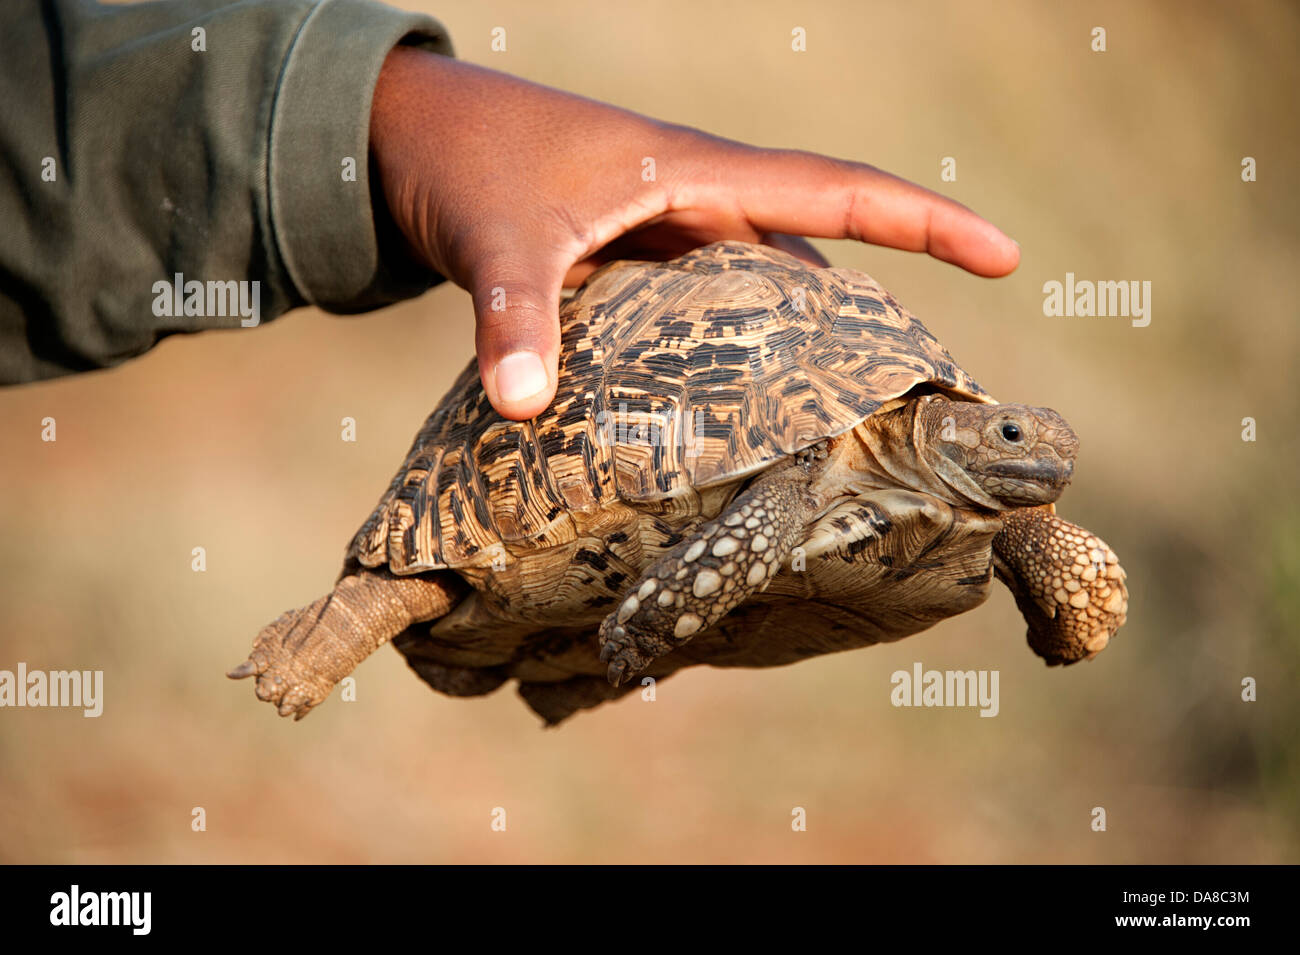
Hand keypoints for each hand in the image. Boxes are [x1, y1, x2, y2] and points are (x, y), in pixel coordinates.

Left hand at [369, 46, 1018, 420]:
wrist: (411, 138)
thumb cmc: (469, 159)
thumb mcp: (498, 237)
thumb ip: (514, 319)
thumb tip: (523, 408)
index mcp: (695, 175)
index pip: (837, 190)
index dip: (924, 221)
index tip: (1004, 254)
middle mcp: (695, 205)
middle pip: (815, 253)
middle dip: (874, 307)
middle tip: (925, 387)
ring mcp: (666, 238)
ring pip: (760, 291)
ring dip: (801, 343)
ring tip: (845, 421)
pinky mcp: (633, 269)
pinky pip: (704, 314)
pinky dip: (728, 356)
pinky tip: (733, 414)